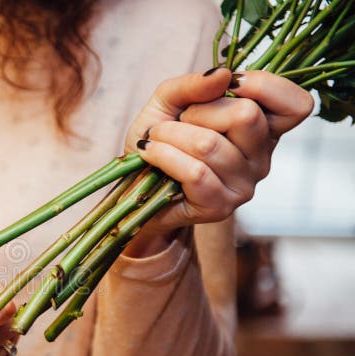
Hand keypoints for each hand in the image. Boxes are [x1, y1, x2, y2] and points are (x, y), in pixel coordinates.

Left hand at [123, 67, 313, 256]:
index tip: (229, 85)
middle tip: (180, 121)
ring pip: (209, 144)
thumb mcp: (170, 100)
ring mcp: (243, 185)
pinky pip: (195, 172)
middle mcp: (261, 158)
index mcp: (263, 127)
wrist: (132, 185)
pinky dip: (163, 155)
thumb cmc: (157, 139)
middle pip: (246, 115)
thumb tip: (223, 74)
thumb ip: (194, 84)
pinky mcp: (219, 206)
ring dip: (170, 135)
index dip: (264, 86)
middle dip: (200, 110)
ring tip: (156, 139)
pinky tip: (150, 152)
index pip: (297, 106)